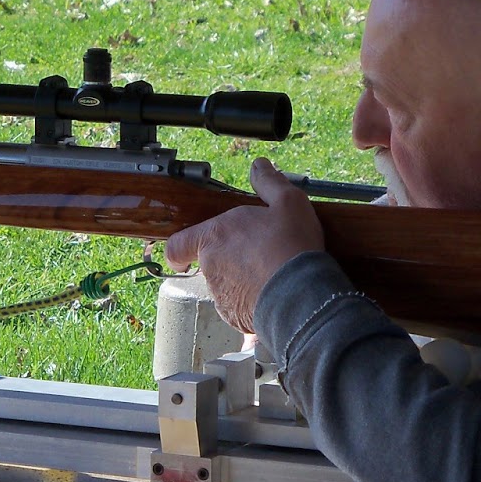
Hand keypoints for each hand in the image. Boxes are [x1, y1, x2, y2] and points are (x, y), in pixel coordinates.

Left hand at [164, 158, 325, 331]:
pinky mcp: (234, 315)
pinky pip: (237, 306)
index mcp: (214, 236)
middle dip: (229, 259)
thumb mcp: (289, 202)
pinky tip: (273, 293)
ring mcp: (220, 294)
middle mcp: (210, 266)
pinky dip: (250, 300)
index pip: (178, 244)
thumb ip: (270, 182)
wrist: (302, 295)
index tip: (182, 255)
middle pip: (209, 262)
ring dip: (241, 280)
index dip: (178, 250)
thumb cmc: (292, 247)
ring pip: (224, 285)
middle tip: (258, 255)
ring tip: (271, 274)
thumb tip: (259, 166)